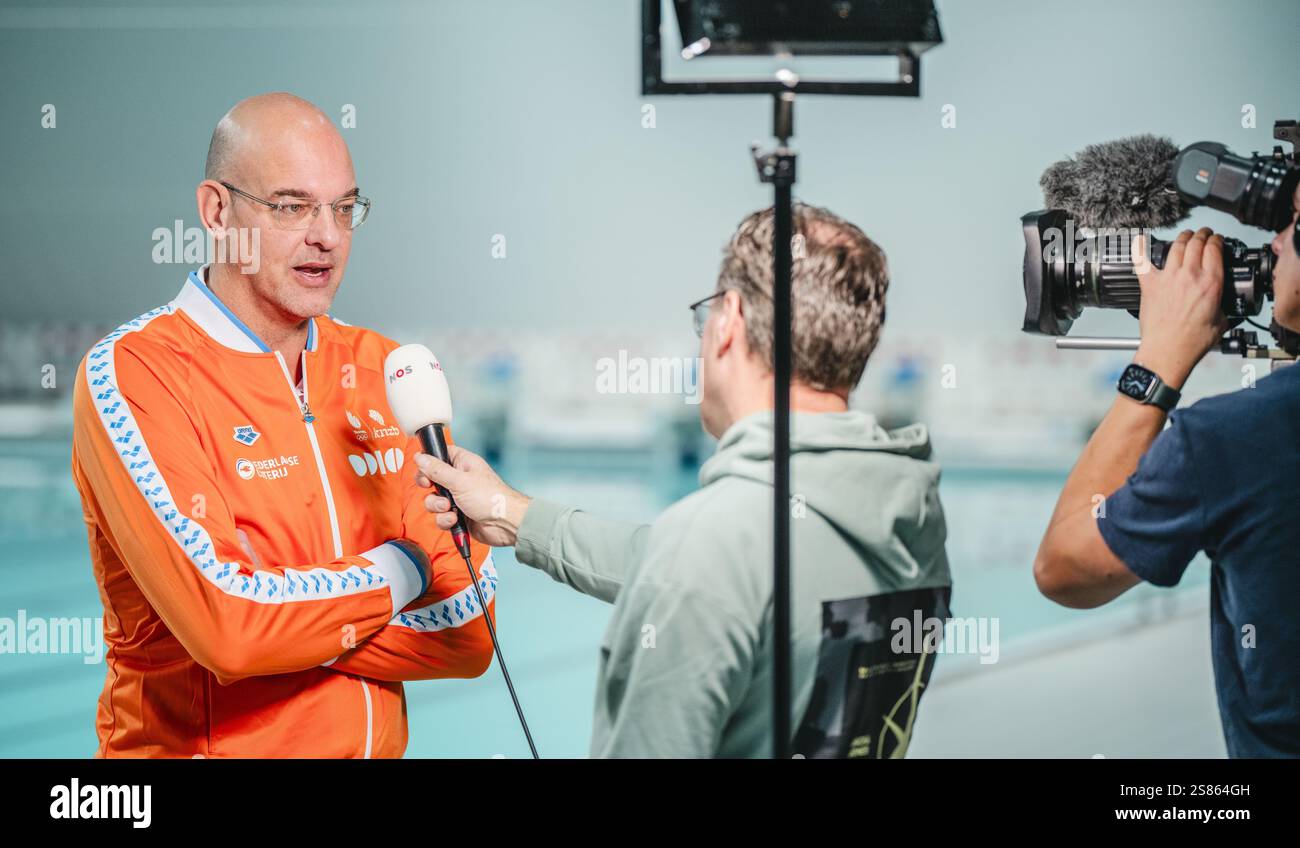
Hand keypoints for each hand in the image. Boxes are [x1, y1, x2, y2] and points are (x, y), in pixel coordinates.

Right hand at [413, 445, 530, 547]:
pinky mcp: (458, 515)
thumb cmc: (491, 498)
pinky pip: (441, 516)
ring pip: (434, 501)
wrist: (505, 524)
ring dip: (438, 507)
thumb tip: (420, 457)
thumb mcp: (459, 481)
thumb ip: (437, 470)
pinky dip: (445, 519)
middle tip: (435, 489)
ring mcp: (458, 498)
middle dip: (430, 489)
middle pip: (432, 480)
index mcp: (463, 464)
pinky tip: (456, 519)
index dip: (428, 463)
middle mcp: (459, 480)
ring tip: (450, 508)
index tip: (424, 472)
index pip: (440, 456)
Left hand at [1132, 227, 1228, 389]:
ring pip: (1176, 247)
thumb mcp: (1221, 322)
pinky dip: (1140, 248)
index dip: (1217, 240)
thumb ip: (1223, 307)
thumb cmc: (1191, 341)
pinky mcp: (1150, 285)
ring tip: (1185, 236)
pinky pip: (1141, 261)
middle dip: (1202, 234)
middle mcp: (1189, 275)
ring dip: (1182, 238)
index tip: (1216, 240)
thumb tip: (1223, 305)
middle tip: (1203, 234)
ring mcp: (1168, 278)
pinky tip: (1139, 239)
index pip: (1215, 248)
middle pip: (1196, 243)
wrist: (1168, 351)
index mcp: (1211, 282)